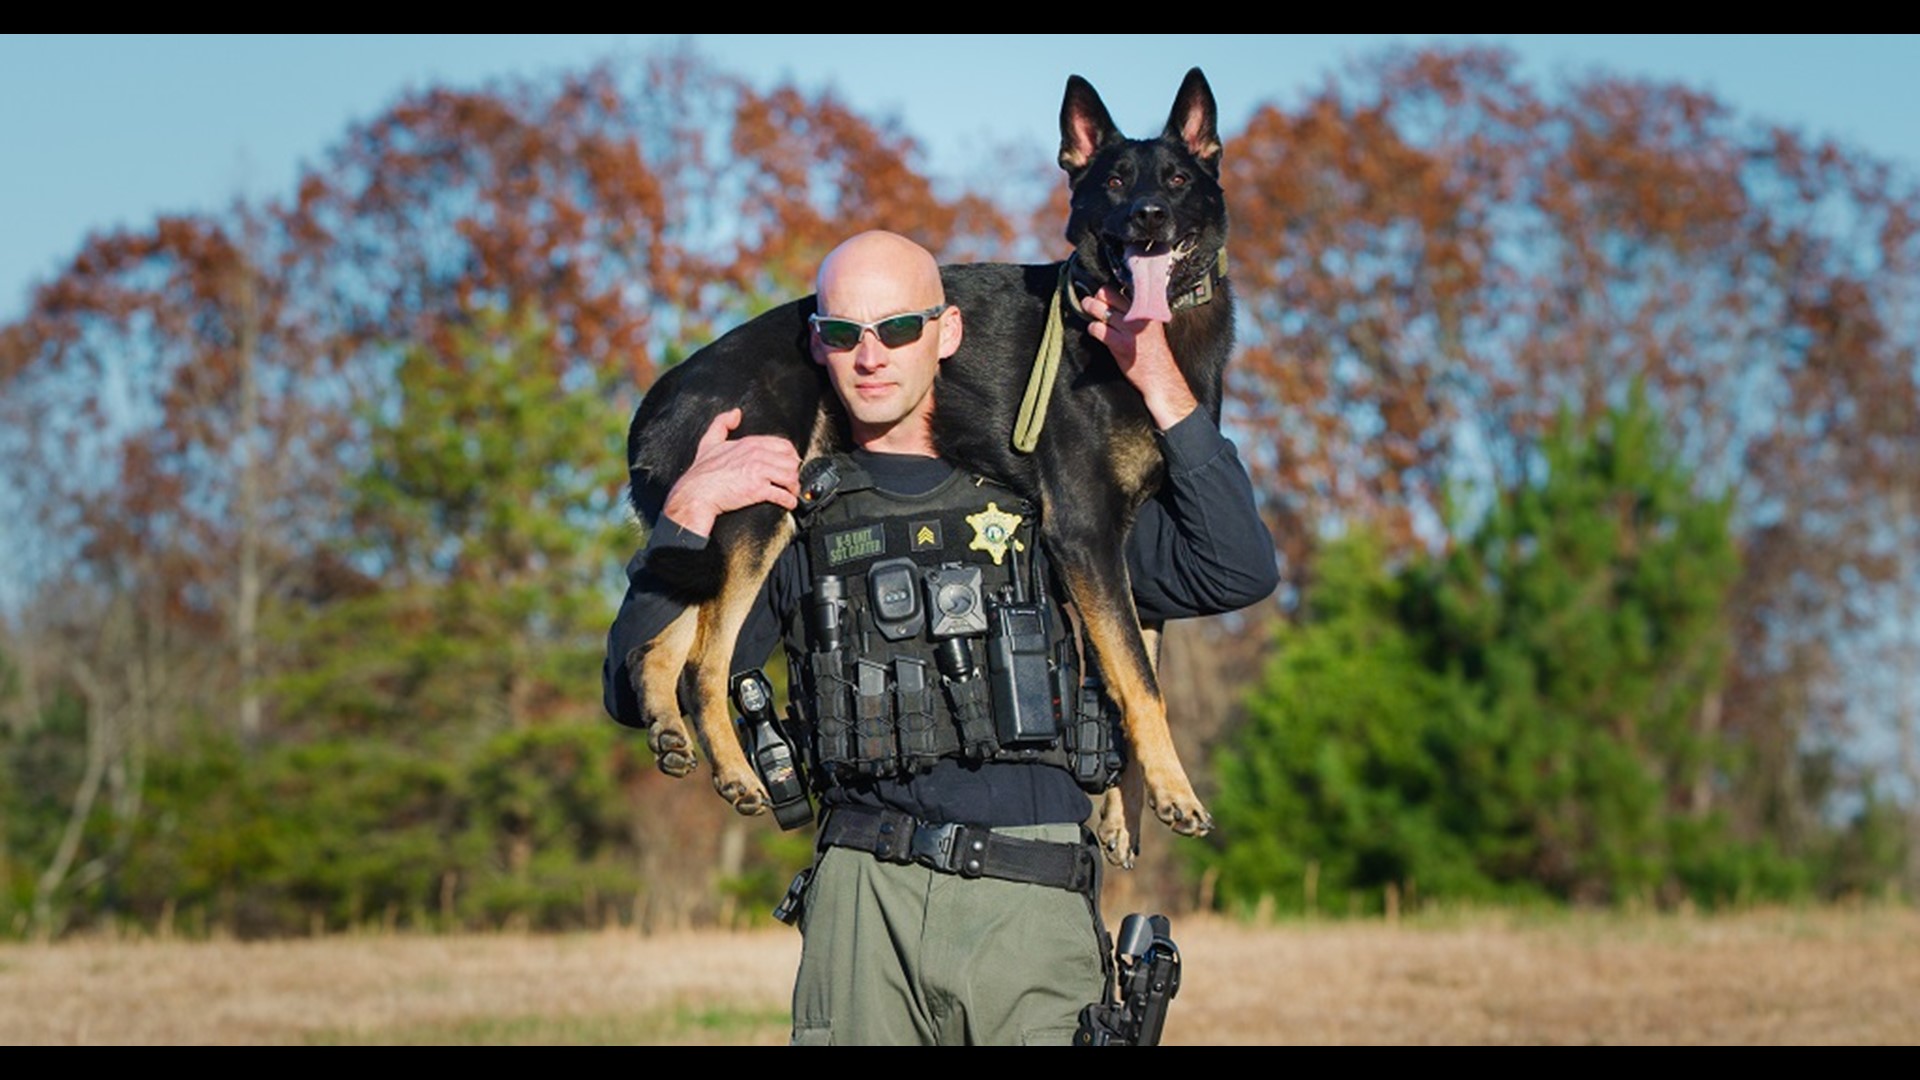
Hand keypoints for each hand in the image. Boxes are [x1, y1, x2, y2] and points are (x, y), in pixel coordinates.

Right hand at [660, 408, 800, 537]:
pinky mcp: (758, 490)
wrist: (695, 494)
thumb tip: (735, 413)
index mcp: (750, 443)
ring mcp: (758, 471)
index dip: (790, 457)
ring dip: (793, 487)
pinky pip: (783, 495)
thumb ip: (721, 424)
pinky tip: (788, 503)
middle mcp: (757, 455)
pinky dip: (789, 501)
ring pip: (790, 476)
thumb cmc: (701, 473)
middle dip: (794, 473)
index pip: (784, 446)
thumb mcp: (709, 442)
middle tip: (791, 481)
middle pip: (791, 461)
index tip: (789, 465)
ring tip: (791, 493)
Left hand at [1083, 287, 1197, 430]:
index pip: (1123, 288)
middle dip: (1096, 296)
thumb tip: (1116, 299)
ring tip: (1087, 308)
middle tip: (1090, 300)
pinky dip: (1092, 328)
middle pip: (1108, 294)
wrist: (1160, 376)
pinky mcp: (1120, 344)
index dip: (1109, 289)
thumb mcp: (1151, 325)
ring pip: (1100, 309)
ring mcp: (1129, 329)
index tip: (1102, 293)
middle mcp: (1139, 315)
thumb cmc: (1154, 351)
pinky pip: (1098, 329)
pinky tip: (1094, 330)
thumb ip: (1138, 311)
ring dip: (1090, 307)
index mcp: (1148, 307)